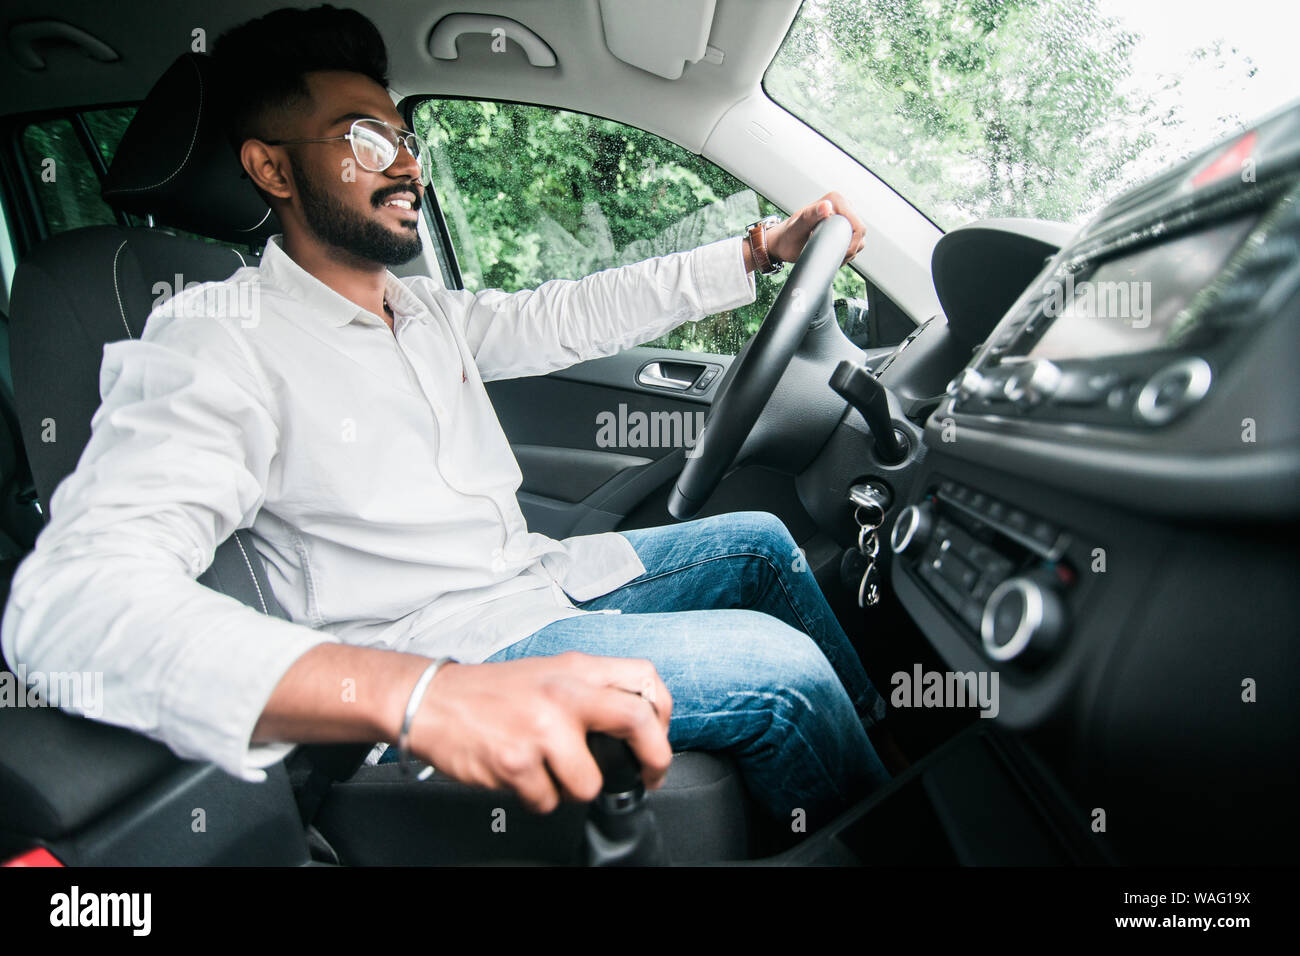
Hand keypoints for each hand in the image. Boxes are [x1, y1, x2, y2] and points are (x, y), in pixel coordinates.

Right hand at [407, 652, 673, 813]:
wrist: (432, 700)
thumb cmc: (491, 692)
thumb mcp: (549, 672)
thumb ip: (591, 690)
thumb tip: (637, 720)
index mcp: (575, 669)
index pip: (644, 678)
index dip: (663, 714)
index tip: (659, 736)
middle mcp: (563, 693)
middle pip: (637, 722)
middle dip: (655, 759)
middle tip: (649, 775)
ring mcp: (540, 728)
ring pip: (589, 782)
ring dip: (573, 789)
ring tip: (551, 773)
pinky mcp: (516, 761)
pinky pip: (547, 801)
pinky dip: (537, 799)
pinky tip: (522, 777)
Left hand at [767, 191, 865, 266]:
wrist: (783, 243)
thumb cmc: (788, 236)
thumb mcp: (797, 228)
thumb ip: (810, 216)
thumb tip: (826, 206)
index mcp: (835, 200)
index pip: (858, 226)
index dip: (851, 244)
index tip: (835, 253)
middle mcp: (842, 205)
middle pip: (860, 233)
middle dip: (849, 249)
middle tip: (829, 255)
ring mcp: (844, 216)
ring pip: (859, 239)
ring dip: (848, 252)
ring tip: (828, 253)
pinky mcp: (844, 227)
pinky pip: (854, 242)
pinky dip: (846, 252)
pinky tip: (832, 253)